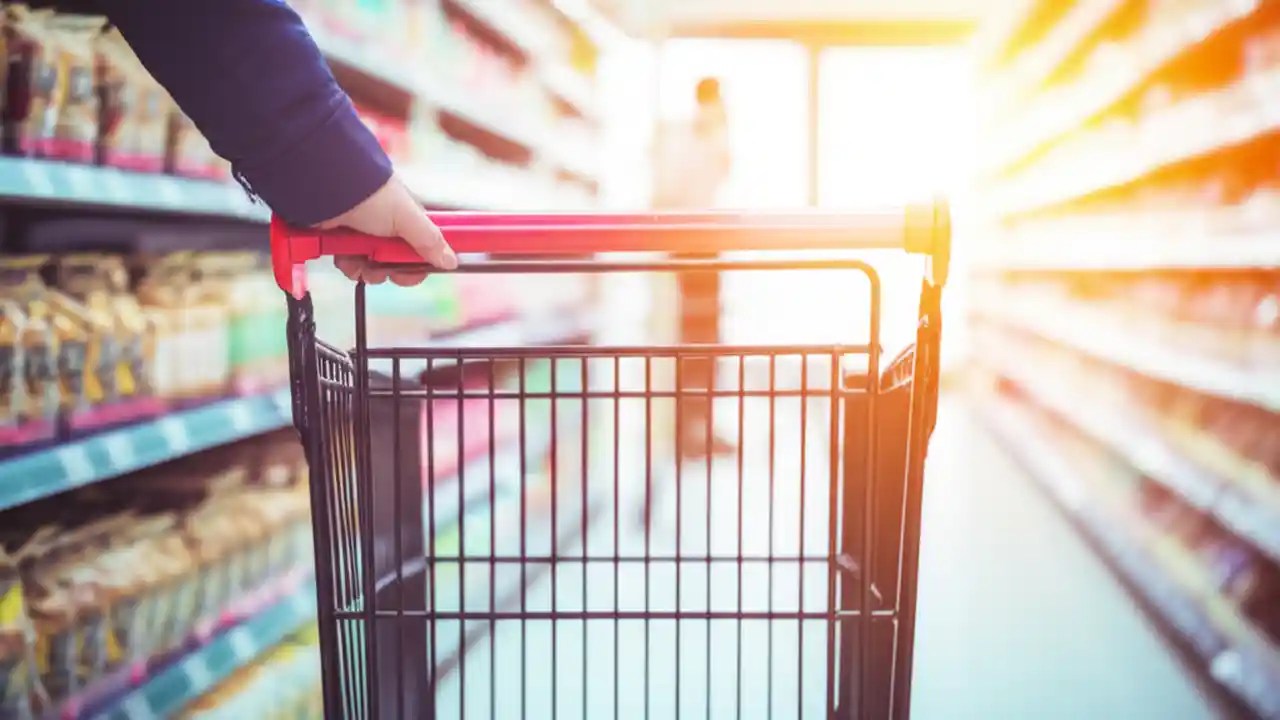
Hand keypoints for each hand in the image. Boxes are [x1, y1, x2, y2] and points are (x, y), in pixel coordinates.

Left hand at [315, 176, 457, 284]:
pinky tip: (344, 258)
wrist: (328, 186)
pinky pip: (349, 263)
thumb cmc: (371, 194)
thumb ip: (430, 241)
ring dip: (365, 270)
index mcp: (407, 220)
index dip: (417, 265)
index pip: (421, 250)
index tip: (411, 272)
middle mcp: (387, 228)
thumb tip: (452, 261)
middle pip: (395, 263)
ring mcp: (363, 235)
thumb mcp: (406, 217)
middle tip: (382, 268)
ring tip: (358, 261)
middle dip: (388, 271)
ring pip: (371, 267)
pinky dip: (347, 264)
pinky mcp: (341, 240)